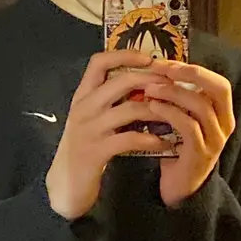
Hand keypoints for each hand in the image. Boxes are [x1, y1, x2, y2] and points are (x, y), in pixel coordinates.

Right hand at [46, 50, 170, 219]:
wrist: (64, 186)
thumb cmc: (85, 147)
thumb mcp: (93, 118)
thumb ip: (112, 100)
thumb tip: (148, 83)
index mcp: (83, 95)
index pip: (99, 62)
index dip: (125, 54)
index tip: (150, 57)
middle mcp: (84, 107)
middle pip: (121, 81)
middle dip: (152, 80)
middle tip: (174, 85)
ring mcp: (88, 128)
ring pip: (130, 109)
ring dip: (158, 110)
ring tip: (176, 115)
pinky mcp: (95, 151)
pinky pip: (130, 138)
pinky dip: (152, 139)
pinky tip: (166, 142)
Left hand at [145, 60, 235, 206]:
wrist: (178, 188)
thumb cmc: (177, 147)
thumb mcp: (182, 118)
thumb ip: (178, 97)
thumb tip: (157, 68)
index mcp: (222, 113)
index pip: (219, 82)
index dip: (195, 69)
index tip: (167, 63)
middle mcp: (224, 124)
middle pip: (220, 88)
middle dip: (192, 74)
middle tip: (164, 69)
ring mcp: (215, 140)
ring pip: (201, 106)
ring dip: (174, 92)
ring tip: (150, 88)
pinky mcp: (200, 154)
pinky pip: (189, 127)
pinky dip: (170, 112)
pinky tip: (152, 106)